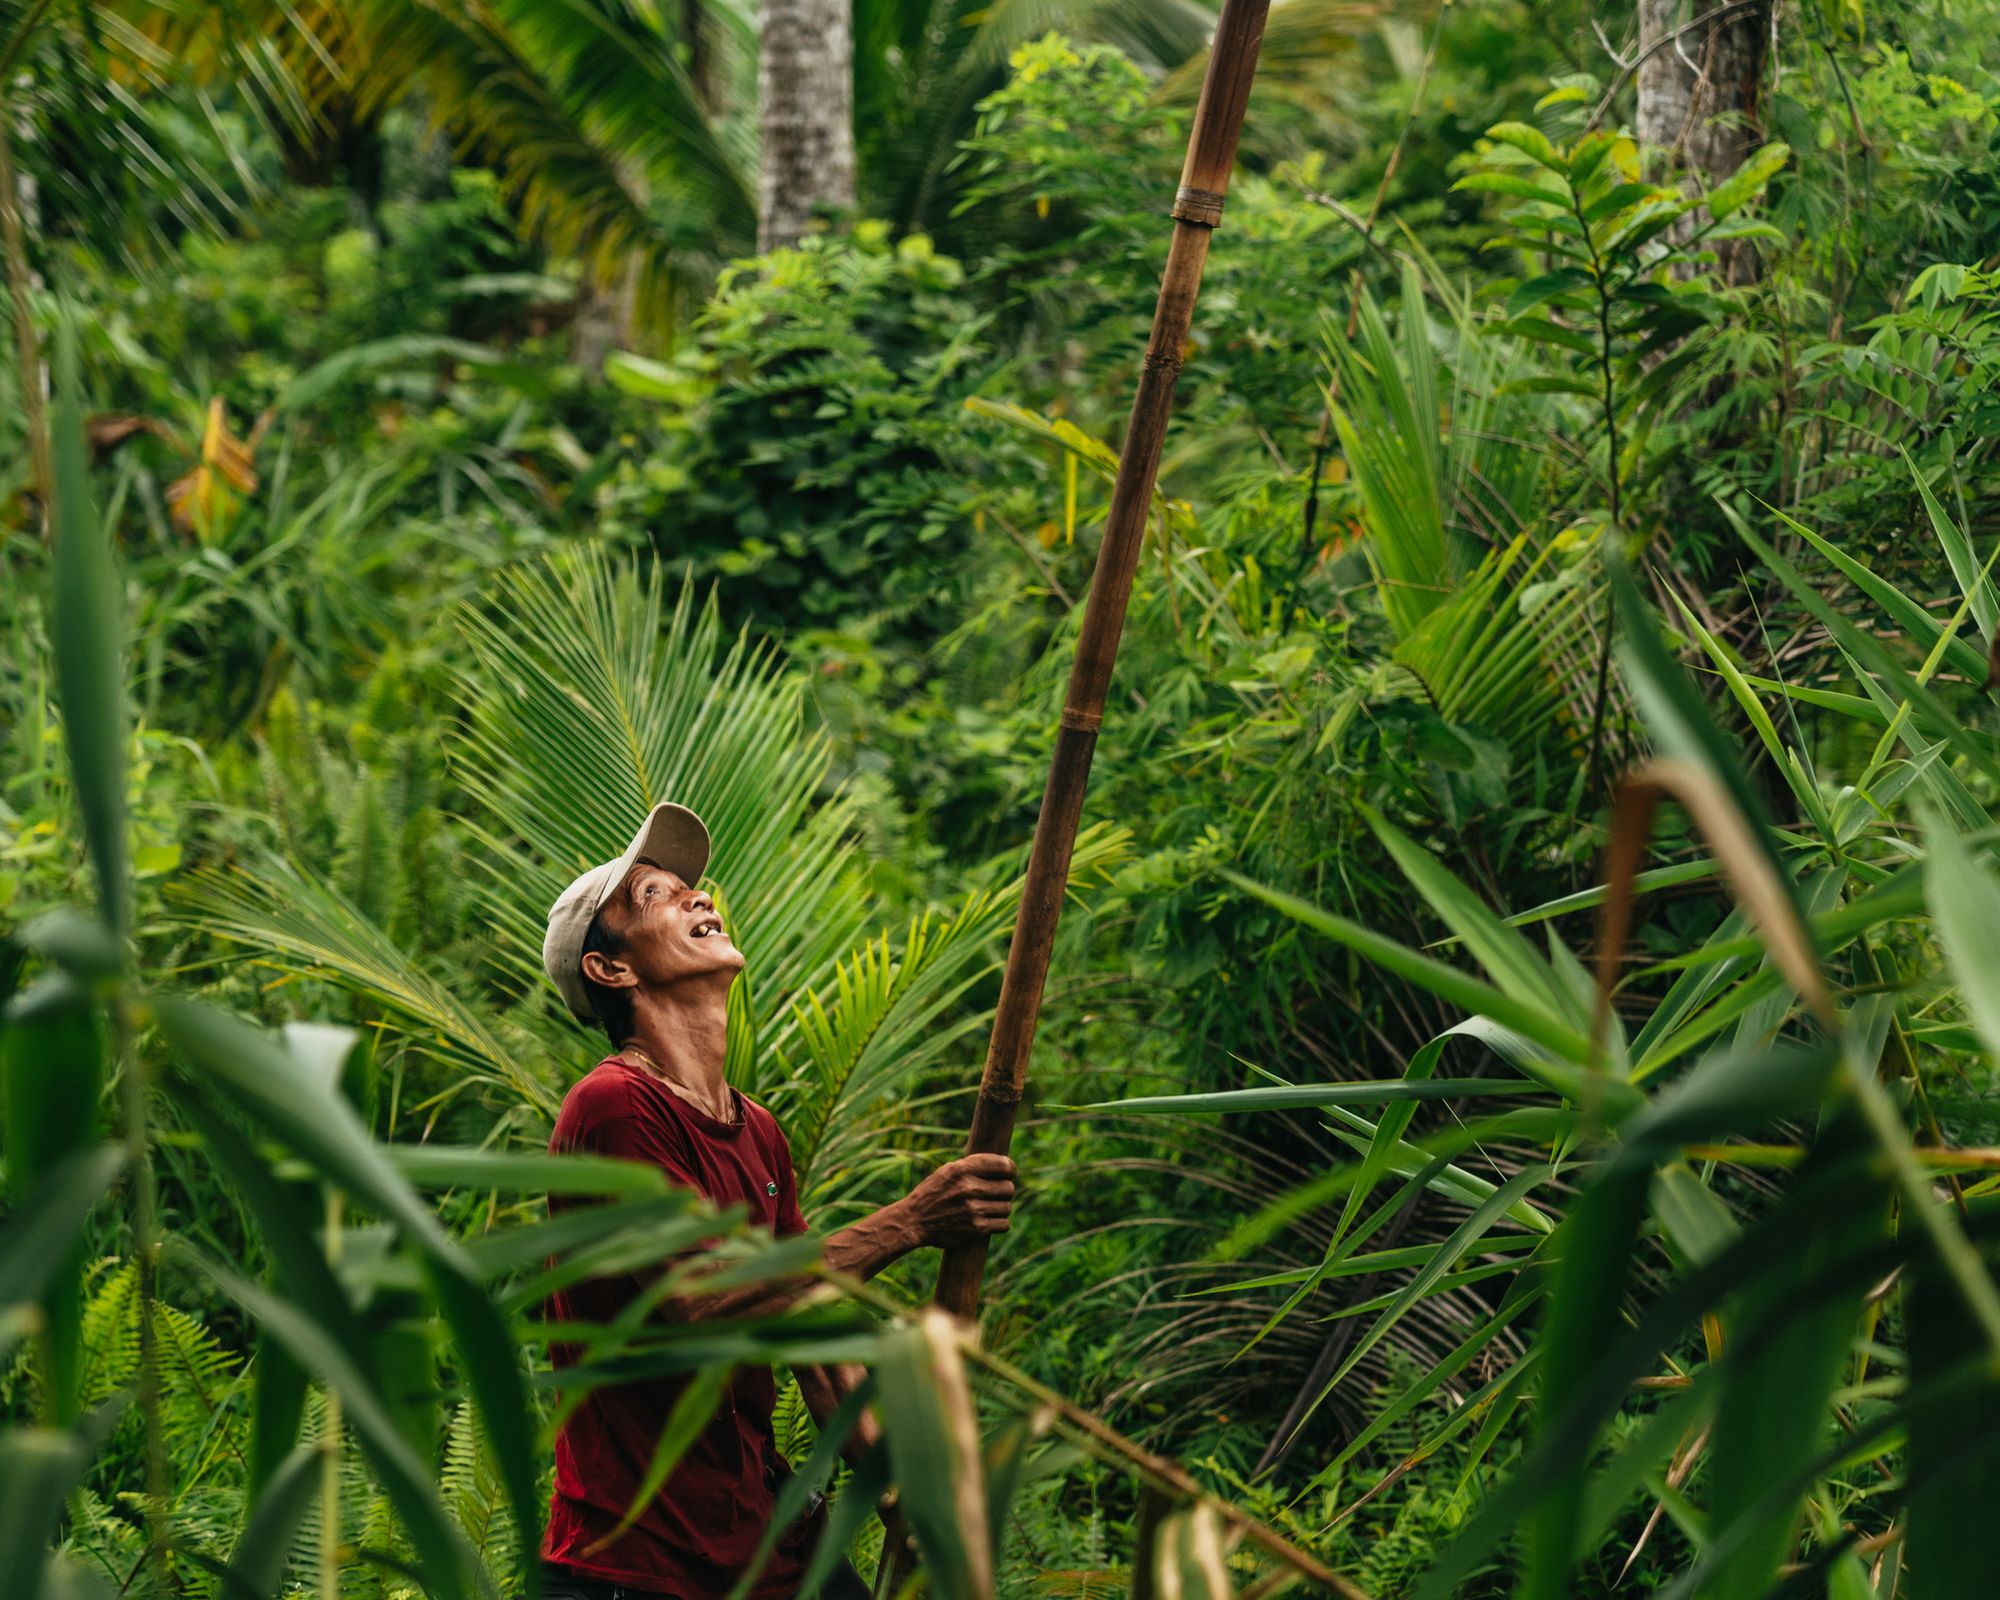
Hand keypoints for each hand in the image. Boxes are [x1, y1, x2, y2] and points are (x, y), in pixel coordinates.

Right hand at [901, 1153, 1015, 1246]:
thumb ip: (972, 1166)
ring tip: (988, 1208)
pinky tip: (989, 1221)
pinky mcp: (976, 1228)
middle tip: (994, 1194)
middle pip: (1008, 1188)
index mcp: (962, 1169)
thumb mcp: (947, 1171)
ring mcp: (973, 1209)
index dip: (1010, 1169)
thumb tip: (1003, 1164)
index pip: (1003, 1165)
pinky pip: (1004, 1224)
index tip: (1008, 1173)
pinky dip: (999, 1224)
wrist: (913, 1221)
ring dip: (1000, 1208)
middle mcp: (969, 1188)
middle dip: (1004, 1191)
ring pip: (1007, 1207)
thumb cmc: (932, 1194)